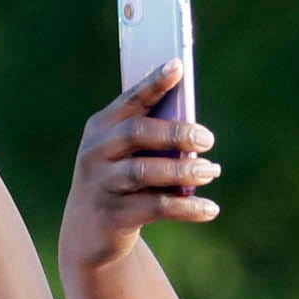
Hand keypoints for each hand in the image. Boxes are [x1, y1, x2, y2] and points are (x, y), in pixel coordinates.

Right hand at [56, 65, 218, 273]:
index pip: (130, 100)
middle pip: (137, 133)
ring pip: (144, 172)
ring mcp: (101, 184)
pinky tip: (210, 208)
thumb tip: (195, 136)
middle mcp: (96, 152)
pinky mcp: (113, 216)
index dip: (153, 83)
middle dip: (175, 133)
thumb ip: (153, 141)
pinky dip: (187, 207)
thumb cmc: (119, 180)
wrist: (87, 231)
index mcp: (101, 127)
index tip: (178, 67)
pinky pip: (155, 207)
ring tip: (211, 171)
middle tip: (208, 139)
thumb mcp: (126, 155)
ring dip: (182, 170)